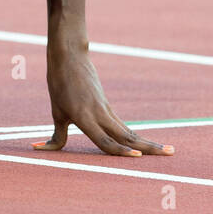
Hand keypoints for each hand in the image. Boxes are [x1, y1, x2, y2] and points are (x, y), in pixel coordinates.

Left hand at [33, 38, 174, 156]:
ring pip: (129, 132)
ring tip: (168, 150)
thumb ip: (56, 135)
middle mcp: (100, 114)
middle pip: (127, 136)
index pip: (105, 140)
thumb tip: (41, 149)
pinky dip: (136, 137)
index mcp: (85, 117)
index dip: (120, 151)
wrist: (69, 56)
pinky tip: (146, 145)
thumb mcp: (56, 111)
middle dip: (149, 147)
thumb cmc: (59, 83)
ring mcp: (107, 110)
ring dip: (149, 142)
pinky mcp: (108, 106)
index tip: (137, 157)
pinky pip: (123, 127)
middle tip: (171, 154)